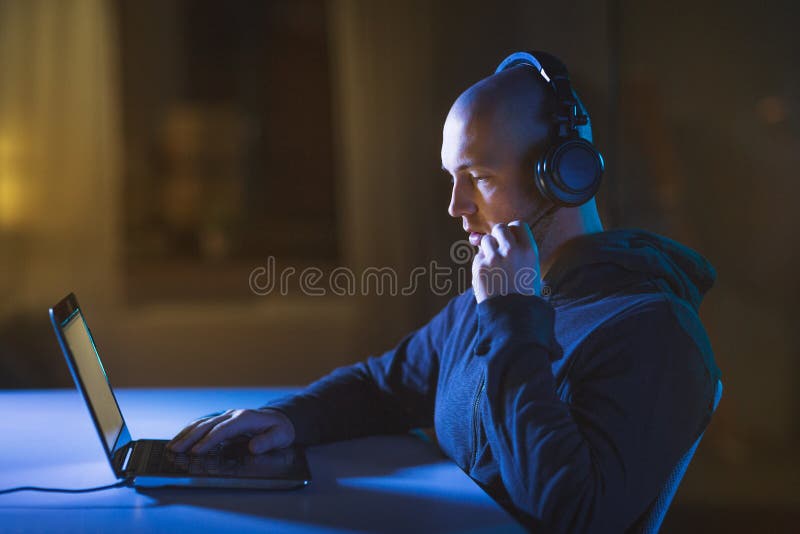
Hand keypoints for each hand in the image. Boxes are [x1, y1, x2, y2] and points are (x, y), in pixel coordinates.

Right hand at [167, 408, 295, 454]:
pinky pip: (203, 424)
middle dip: (190, 438)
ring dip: (186, 434)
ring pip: (202, 423)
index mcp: (245, 418)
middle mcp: (233, 414)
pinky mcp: (222, 420)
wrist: (279, 419)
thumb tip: (254, 447)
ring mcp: (226, 415)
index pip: (223, 430)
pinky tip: (180, 439)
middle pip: (208, 425)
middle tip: (175, 450)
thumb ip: (268, 442)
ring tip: (172, 446)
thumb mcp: (281, 437)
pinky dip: (190, 431)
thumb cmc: (279, 430)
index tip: (196, 451)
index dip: (209, 440)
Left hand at [472, 221, 540, 303]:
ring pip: (486, 241)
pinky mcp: (480, 266)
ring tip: (494, 265)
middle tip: (499, 250)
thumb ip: (518, 250)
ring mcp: (494, 258)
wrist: (512, 316)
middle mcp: (512, 251)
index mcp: (529, 250)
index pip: (517, 225)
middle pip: (499, 228)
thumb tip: (496, 236)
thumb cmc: (523, 292)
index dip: (512, 232)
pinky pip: (478, 256)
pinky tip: (489, 276)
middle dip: (498, 237)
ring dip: (488, 249)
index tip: (511, 241)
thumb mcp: (530, 268)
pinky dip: (481, 263)